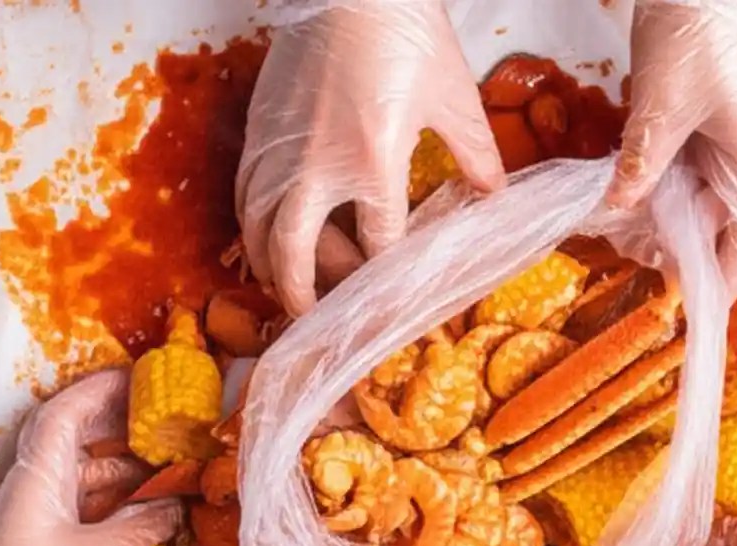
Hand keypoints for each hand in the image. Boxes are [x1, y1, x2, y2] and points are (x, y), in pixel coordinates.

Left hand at [0, 371, 181, 545]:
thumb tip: (176, 505)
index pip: (64, 413)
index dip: (99, 389)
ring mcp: (36, 512)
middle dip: (113, 418)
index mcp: (37, 479)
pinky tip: (145, 502)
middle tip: (155, 410)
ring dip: (119, 460)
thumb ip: (144, 525)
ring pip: (80, 469)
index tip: (134, 377)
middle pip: (71, 434)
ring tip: (162, 458)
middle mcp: (32, 487)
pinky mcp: (43, 537)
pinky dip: (114, 493)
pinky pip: (82, 499)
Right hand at [237, 1, 504, 315]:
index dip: (383, 280)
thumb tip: (493, 196)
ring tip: (282, 286)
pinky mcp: (259, 127)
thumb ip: (477, 155)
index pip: (376, 244)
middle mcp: (317, 165)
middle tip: (312, 318)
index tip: (389, 302)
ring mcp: (280, 147)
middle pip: (296, 251)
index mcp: (373, 161)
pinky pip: (243, 190)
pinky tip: (261, 235)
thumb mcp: (455, 98)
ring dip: (268, 264)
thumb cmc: (407, 36)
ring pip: (258, 225)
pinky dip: (249, 222)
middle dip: (302, 294)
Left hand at [607, 2, 736, 297]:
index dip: (718, 282)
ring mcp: (723, 141)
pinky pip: (678, 169)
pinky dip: (651, 186)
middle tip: (628, 257)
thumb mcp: (664, 106)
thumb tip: (619, 209)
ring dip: (658, 218)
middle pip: (713, 226)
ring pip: (692, 198)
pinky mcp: (700, 123)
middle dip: (673, 248)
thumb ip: (643, 163)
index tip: (690, 311)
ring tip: (617, 230)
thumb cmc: (701, 37)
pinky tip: (619, 194)